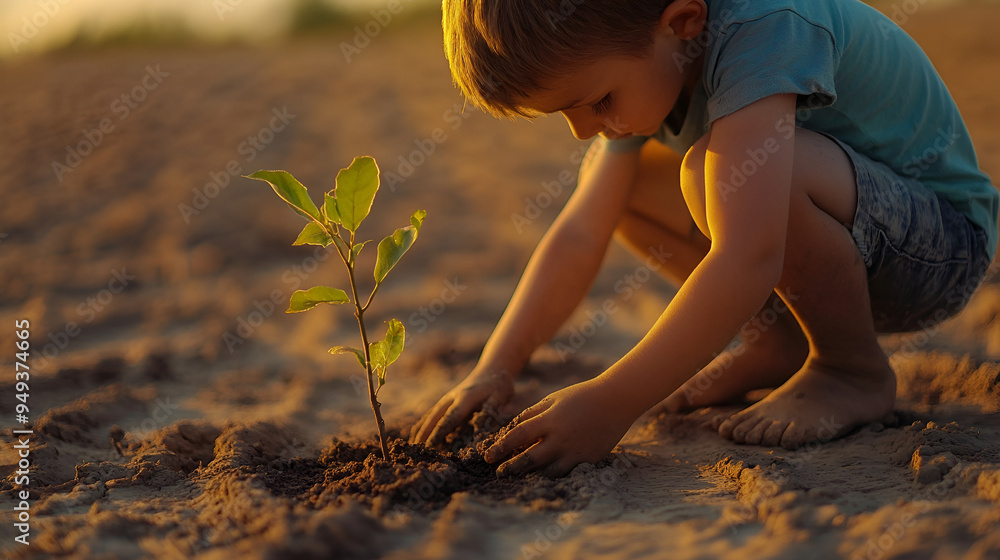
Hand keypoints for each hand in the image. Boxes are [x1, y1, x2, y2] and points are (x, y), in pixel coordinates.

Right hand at [409, 366, 514, 446]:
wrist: (492, 368)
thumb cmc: (499, 385)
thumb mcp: (501, 396)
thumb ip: (492, 410)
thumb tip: (481, 426)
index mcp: (465, 398)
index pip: (450, 418)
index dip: (439, 432)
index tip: (430, 445)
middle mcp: (453, 398)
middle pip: (435, 417)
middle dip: (425, 433)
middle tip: (416, 449)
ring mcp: (449, 398)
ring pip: (432, 415)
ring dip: (422, 429)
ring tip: (413, 445)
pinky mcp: (449, 400)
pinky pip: (434, 413)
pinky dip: (425, 423)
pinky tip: (418, 433)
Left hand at [483, 379, 635, 476]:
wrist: (616, 401)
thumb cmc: (582, 396)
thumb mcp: (554, 399)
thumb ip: (532, 413)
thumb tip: (513, 427)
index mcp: (550, 419)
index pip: (518, 435)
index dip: (501, 447)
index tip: (488, 455)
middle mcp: (560, 437)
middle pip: (529, 458)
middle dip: (511, 467)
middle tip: (499, 473)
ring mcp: (574, 451)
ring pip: (546, 470)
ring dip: (530, 474)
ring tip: (518, 477)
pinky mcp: (587, 460)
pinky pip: (565, 473)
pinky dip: (552, 475)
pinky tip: (543, 476)